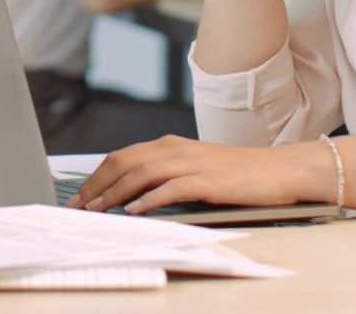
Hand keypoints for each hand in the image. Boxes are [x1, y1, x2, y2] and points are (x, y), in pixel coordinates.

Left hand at [66, 136, 334, 214]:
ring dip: (115, 192)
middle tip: (77, 206)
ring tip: (96, 209)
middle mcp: (176, 149)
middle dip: (96, 185)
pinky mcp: (208, 179)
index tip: (79, 196)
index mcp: (170, 145)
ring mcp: (192, 162)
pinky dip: (149, 198)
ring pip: (141, 173)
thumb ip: (165, 177)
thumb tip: (131, 197)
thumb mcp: (195, 169)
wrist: (278, 170)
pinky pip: (171, 187)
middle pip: (124, 162)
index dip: (96, 176)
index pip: (122, 157)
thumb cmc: (238, 174)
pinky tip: (134, 210)